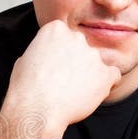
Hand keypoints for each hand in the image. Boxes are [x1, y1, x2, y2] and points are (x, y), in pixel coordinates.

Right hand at [3, 20, 120, 130]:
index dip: (60, 52)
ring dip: (88, 74)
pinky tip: (92, 93)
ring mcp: (92, 55)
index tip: (54, 64)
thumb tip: (46, 55)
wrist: (37, 109)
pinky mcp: (104, 73)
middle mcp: (76, 37)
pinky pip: (112, 75)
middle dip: (75, 61)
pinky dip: (106, 83)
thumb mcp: (25, 60)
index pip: (65, 36)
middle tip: (63, 79)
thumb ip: (42, 52)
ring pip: (96, 63)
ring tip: (73, 91)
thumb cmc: (26, 88)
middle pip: (81, 47)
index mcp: (55, 29)